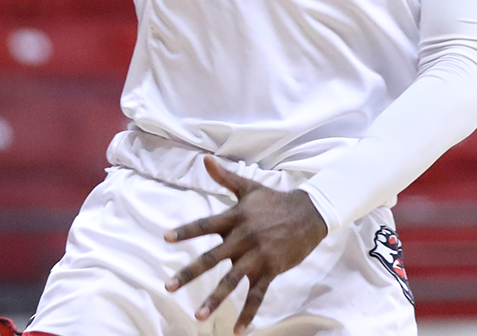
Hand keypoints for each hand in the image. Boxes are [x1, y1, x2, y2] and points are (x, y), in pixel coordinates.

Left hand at [163, 156, 327, 333]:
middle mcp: (243, 238)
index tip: (166, 238)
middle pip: (212, 258)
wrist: (310, 213)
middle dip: (189, 273)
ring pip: (232, 281)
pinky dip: (248, 314)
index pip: (205, 225)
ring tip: (198, 314)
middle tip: (168, 285)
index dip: (186, 231)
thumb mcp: (249, 187)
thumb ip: (225, 177)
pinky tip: (238, 330)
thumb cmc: (275, 200)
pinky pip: (257, 295)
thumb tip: (205, 158)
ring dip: (215, 299)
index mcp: (235, 218)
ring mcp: (257, 256)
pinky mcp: (271, 270)